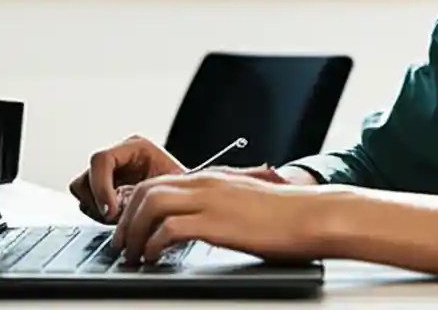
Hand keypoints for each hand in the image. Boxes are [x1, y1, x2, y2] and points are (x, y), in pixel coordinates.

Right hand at [68, 135, 185, 222]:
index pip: (101, 160)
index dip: (101, 187)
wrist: (187, 201)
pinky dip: (98, 213)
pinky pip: (86, 203)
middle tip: (117, 217)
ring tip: (120, 216)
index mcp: (135, 148)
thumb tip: (121, 212)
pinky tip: (117, 217)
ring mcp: (107, 174)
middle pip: (85, 178)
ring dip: (97, 208)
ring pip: (81, 191)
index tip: (110, 211)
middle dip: (98, 202)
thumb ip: (147, 196)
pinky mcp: (102, 190)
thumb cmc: (184, 191)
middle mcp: (118, 157)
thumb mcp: (171, 189)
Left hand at [112, 172, 334, 265]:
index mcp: (212, 180)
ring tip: (134, 255)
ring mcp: (211, 201)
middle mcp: (206, 184)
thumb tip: (204, 225)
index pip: (157, 182)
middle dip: (126, 219)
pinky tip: (155, 258)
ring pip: (150, 204)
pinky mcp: (218, 223)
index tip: (130, 230)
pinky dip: (154, 244)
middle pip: (146, 190)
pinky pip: (170, 228)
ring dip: (134, 231)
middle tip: (123, 245)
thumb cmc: (288, 216)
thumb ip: (221, 207)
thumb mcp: (245, 204)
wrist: (313, 215)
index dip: (135, 207)